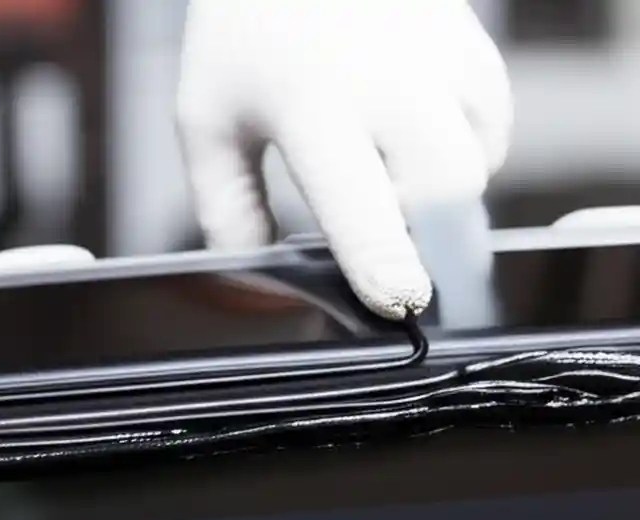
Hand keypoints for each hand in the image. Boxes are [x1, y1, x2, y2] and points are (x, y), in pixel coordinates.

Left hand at [177, 0, 511, 318]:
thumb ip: (228, 213)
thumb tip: (262, 284)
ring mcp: (444, 61)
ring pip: (476, 168)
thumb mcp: (207, 124)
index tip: (399, 303)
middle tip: (372, 225)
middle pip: (444, 196)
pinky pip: (492, 133)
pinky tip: (405, 135)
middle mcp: (392, 82)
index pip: (363, 205)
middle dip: (416, 232)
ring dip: (434, 195)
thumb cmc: (245, 37)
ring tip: (376, 161)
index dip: (385, 266)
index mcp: (314, 106)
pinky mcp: (478, 50)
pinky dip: (457, 156)